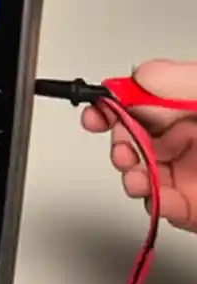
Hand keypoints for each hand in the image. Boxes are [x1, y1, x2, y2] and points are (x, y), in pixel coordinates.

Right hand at [82, 60, 196, 231]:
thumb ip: (179, 81)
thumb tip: (137, 77)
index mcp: (189, 108)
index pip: (139, 101)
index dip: (112, 105)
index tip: (96, 113)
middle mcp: (187, 138)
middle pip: (131, 138)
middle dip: (118, 145)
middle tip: (125, 150)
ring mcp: (186, 173)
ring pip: (138, 173)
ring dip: (129, 175)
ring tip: (137, 177)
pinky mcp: (189, 206)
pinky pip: (158, 205)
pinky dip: (152, 202)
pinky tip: (157, 195)